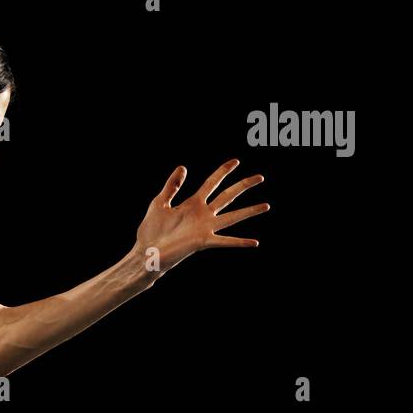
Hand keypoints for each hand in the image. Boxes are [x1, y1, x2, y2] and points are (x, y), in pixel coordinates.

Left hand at [131, 159, 268, 279]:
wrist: (146, 251)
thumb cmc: (151, 230)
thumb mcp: (159, 202)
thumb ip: (172, 185)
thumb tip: (183, 166)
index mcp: (192, 203)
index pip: (212, 183)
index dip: (223, 171)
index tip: (236, 161)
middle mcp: (203, 214)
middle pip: (228, 196)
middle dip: (243, 186)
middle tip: (260, 177)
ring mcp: (205, 228)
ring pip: (232, 216)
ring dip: (249, 211)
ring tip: (266, 205)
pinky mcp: (202, 241)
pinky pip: (225, 241)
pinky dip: (239, 242)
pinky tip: (254, 242)